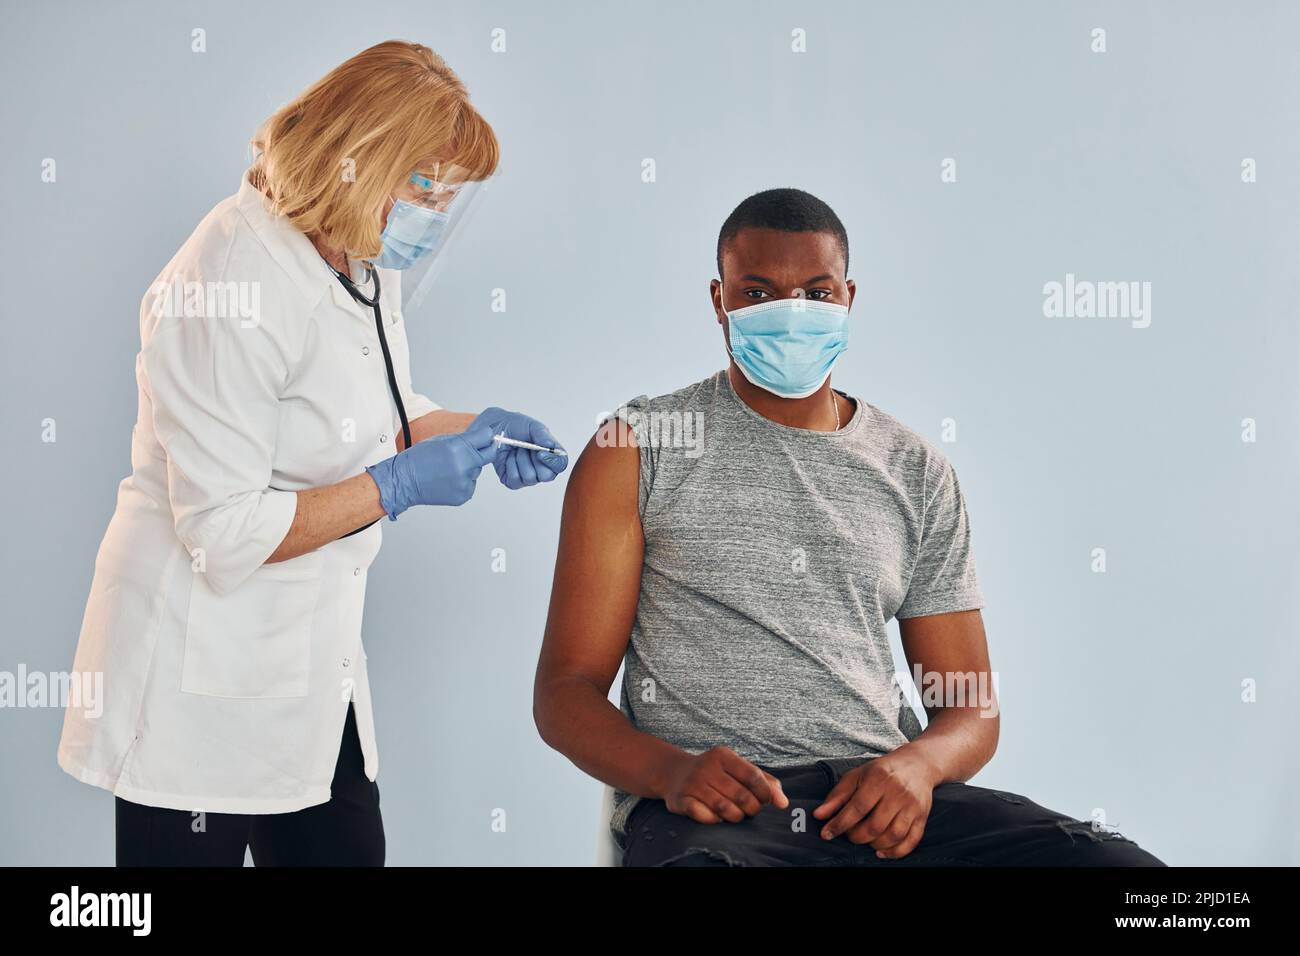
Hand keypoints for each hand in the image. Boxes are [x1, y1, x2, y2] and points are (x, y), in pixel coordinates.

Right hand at [365, 423, 496, 516]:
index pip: (487, 437)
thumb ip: (464, 439)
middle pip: (489, 455)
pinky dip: (463, 481)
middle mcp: (463, 465)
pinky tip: (448, 479)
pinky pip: (471, 483)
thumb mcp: (442, 440)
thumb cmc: (419, 459)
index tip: (486, 437)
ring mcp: (464, 482)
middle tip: (475, 451)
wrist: (404, 480)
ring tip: (449, 469)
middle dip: (485, 451)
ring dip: (469, 467)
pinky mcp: (463, 495)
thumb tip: (481, 438)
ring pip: (477, 470)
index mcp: (458, 447)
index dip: (486, 436)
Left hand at [470, 407, 567, 488]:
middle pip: (547, 476)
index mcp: (551, 454)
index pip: (561, 464)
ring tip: (516, 450)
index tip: (540, 453)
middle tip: (525, 447)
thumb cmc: (516, 426)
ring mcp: (528, 477)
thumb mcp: (532, 426)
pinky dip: (510, 466)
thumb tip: (550, 446)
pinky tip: (508, 457)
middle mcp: (542, 468)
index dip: (553, 461)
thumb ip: (543, 435)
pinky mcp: (513, 482)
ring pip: (530, 477)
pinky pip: (515, 480)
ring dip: (520, 460)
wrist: (495, 429)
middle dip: (534, 460)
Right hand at [659, 747, 789, 823]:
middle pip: (741, 795)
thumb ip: (765, 782)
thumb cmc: (716, 773)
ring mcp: (692, 783)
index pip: (753, 775)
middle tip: (750, 810)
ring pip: (724, 808)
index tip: (765, 801)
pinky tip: (716, 816)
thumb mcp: (738, 768)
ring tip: (736, 814)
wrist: (675, 773)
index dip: (764, 793)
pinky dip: (714, 820)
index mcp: (723, 755)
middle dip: (751, 808)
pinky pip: (704, 816)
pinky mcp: (680, 799)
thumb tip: (783, 803)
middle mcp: (706, 767)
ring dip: (735, 816)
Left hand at [812, 748, 939, 858]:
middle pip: (875, 825)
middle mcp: (897, 793)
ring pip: (893, 835)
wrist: (918, 765)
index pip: (857, 808)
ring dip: (875, 845)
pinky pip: (911, 841)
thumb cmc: (882, 771)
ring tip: (865, 840)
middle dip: (856, 836)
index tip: (826, 834)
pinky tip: (881, 852)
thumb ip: (837, 796)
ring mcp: (912, 806)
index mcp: (878, 779)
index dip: (840, 824)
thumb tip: (818, 815)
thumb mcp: (857, 776)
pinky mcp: (922, 817)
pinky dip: (895, 852)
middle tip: (849, 835)